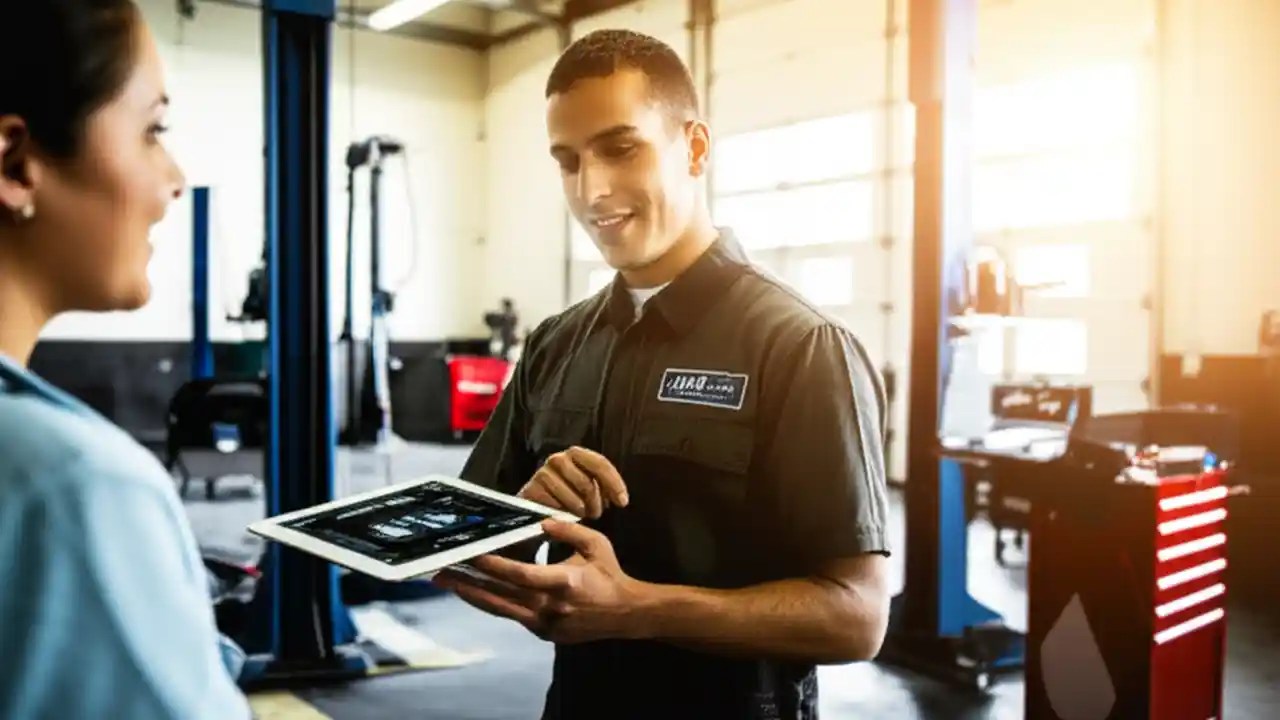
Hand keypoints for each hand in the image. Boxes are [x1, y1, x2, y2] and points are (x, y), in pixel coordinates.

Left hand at [435, 519, 649, 643]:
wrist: (626, 615)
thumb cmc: (610, 575)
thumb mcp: (595, 544)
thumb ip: (567, 530)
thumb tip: (540, 521)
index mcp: (563, 582)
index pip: (519, 574)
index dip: (492, 565)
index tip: (471, 553)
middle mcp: (549, 606)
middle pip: (499, 595)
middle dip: (467, 582)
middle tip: (440, 572)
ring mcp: (545, 624)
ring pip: (500, 610)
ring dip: (472, 596)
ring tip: (448, 584)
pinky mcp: (544, 633)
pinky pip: (514, 616)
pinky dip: (495, 603)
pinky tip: (477, 592)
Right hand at [518, 446, 627, 518]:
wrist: (535, 505)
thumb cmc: (567, 494)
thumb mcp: (588, 486)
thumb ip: (603, 485)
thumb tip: (620, 498)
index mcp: (576, 454)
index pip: (600, 463)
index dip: (614, 483)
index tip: (622, 502)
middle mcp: (559, 459)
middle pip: (587, 483)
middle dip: (595, 502)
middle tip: (596, 513)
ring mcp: (544, 473)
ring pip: (573, 498)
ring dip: (581, 511)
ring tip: (581, 514)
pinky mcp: (532, 490)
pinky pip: (557, 507)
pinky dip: (563, 514)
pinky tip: (563, 515)